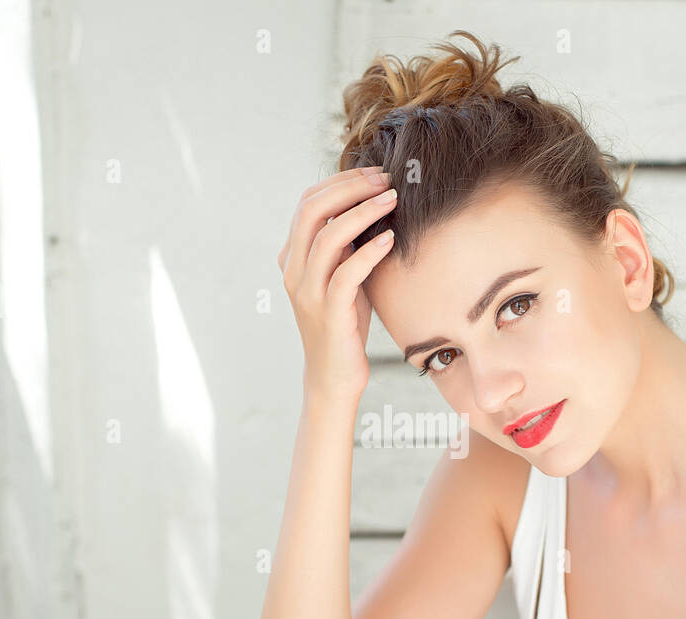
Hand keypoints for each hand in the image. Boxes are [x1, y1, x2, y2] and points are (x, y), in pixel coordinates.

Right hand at [277, 166, 396, 403]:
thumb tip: (375, 205)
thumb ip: (348, 246)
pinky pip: (346, 273)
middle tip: (385, 180)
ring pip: (328, 237)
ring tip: (393, 200)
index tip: (374, 173)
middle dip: (351, 188)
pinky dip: (369, 251)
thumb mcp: (344, 276)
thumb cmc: (345, 325)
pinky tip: (390, 239)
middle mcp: (293, 271)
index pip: (307, 202)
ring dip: (363, 212)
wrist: (333, 377)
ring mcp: (308, 292)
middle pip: (313, 211)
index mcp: (292, 258)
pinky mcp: (329, 313)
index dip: (341, 181)